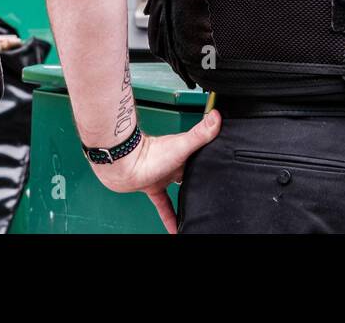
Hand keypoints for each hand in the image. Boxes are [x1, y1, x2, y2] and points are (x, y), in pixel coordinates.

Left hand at [89, 110, 220, 232]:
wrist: (123, 167)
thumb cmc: (149, 154)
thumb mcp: (182, 145)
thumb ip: (200, 133)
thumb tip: (217, 116)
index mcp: (184, 151)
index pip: (202, 156)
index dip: (211, 161)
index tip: (221, 165)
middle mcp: (174, 163)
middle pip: (192, 173)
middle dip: (200, 181)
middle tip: (211, 193)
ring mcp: (163, 175)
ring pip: (179, 190)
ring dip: (186, 199)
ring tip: (197, 210)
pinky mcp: (153, 187)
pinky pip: (165, 206)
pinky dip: (170, 217)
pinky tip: (175, 227)